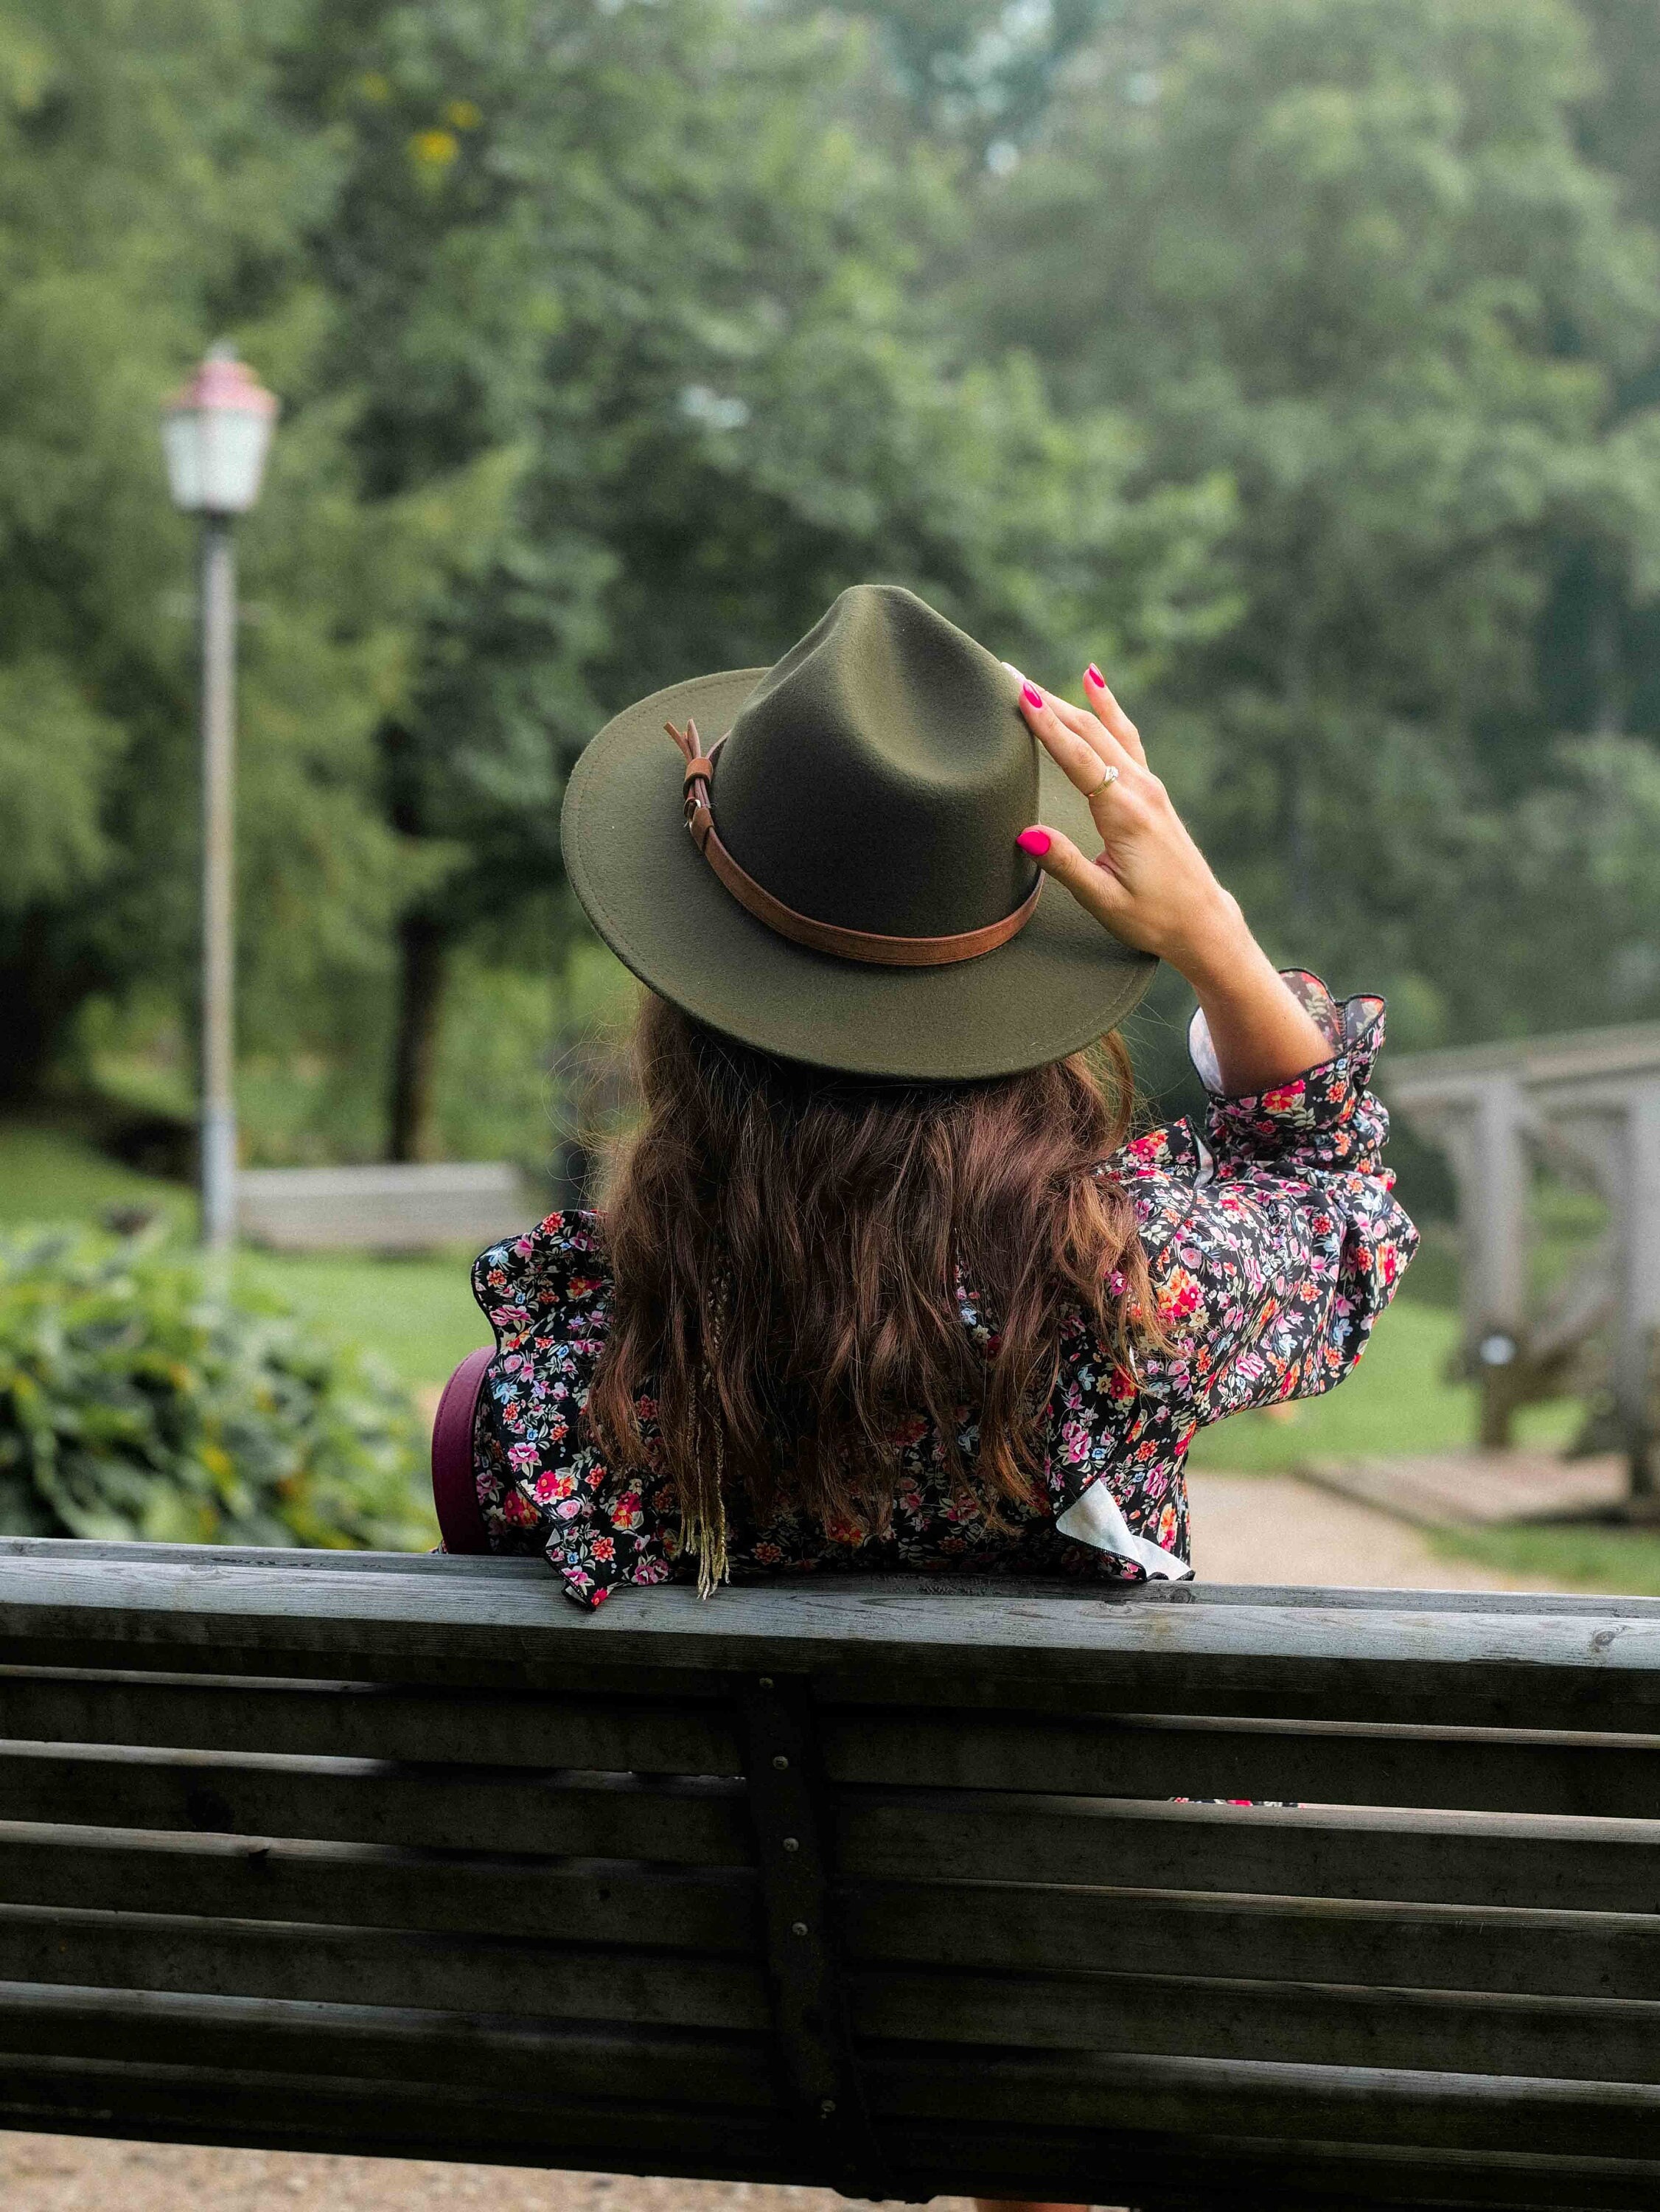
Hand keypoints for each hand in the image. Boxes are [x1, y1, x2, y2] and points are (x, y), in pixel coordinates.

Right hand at [1009, 664, 1243, 984]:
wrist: (1203, 922)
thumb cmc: (1153, 917)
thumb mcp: (1104, 900)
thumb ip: (1066, 864)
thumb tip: (1027, 833)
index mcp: (1125, 814)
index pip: (1079, 758)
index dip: (1048, 726)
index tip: (1021, 695)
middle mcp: (1140, 790)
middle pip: (1089, 734)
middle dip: (1049, 703)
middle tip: (1009, 676)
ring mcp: (1150, 786)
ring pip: (1106, 731)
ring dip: (1069, 703)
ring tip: (1035, 681)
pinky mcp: (1152, 790)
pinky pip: (1126, 737)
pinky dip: (1107, 707)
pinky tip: (1094, 682)